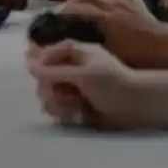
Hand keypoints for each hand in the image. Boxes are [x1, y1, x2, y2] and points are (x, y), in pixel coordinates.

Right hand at [27, 41, 145, 130]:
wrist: (139, 105)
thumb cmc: (114, 84)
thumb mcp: (82, 74)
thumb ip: (53, 71)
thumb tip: (27, 66)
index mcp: (73, 52)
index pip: (43, 55)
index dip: (40, 67)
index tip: (42, 78)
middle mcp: (70, 66)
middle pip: (42, 76)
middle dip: (48, 89)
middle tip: (58, 97)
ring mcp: (73, 85)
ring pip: (48, 93)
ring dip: (55, 103)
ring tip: (70, 109)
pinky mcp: (76, 103)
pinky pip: (58, 107)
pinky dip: (63, 112)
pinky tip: (74, 115)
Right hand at [58, 0, 167, 68]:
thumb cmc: (140, 55)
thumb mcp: (110, 53)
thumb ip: (90, 44)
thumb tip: (72, 43)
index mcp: (103, 17)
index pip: (76, 8)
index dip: (62, 11)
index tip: (50, 15)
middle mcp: (111, 4)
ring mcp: (123, 1)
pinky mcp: (134, 3)